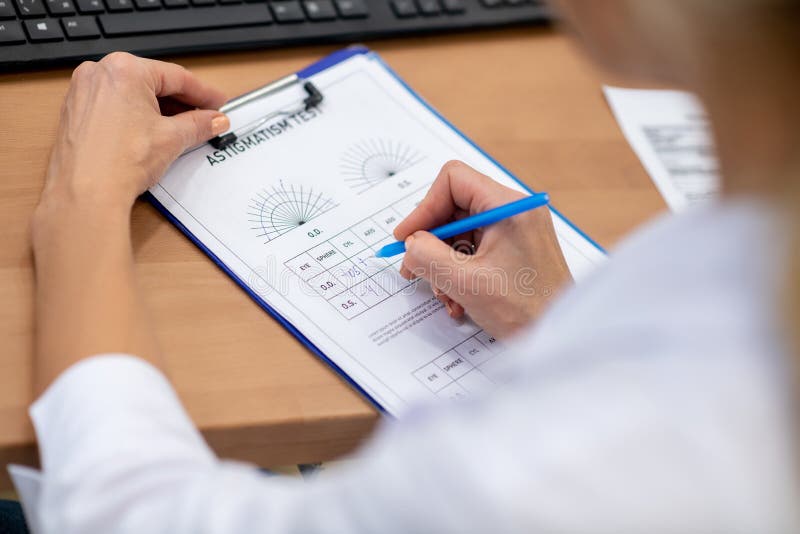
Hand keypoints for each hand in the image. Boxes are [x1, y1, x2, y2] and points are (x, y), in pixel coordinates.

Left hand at [36, 52, 228, 219]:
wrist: (86, 193)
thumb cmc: (119, 162)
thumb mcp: (172, 138)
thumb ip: (198, 124)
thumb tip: (214, 120)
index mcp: (124, 69)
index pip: (176, 77)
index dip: (203, 92)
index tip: (217, 102)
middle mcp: (99, 73)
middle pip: (153, 83)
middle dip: (181, 101)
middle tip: (205, 116)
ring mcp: (83, 91)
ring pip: (133, 94)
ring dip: (160, 109)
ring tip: (182, 128)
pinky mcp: (75, 111)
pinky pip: (115, 105)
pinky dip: (136, 115)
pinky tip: (153, 132)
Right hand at [394, 161, 572, 337]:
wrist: (559, 338)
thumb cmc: (527, 311)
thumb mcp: (465, 282)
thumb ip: (428, 256)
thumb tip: (410, 243)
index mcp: (508, 207)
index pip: (453, 181)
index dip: (424, 208)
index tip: (407, 238)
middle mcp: (514, 212)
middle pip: (454, 207)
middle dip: (431, 242)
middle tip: (414, 268)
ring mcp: (516, 231)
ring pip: (460, 233)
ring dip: (443, 263)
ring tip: (445, 293)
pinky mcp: (514, 250)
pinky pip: (474, 250)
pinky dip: (459, 272)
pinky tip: (459, 299)